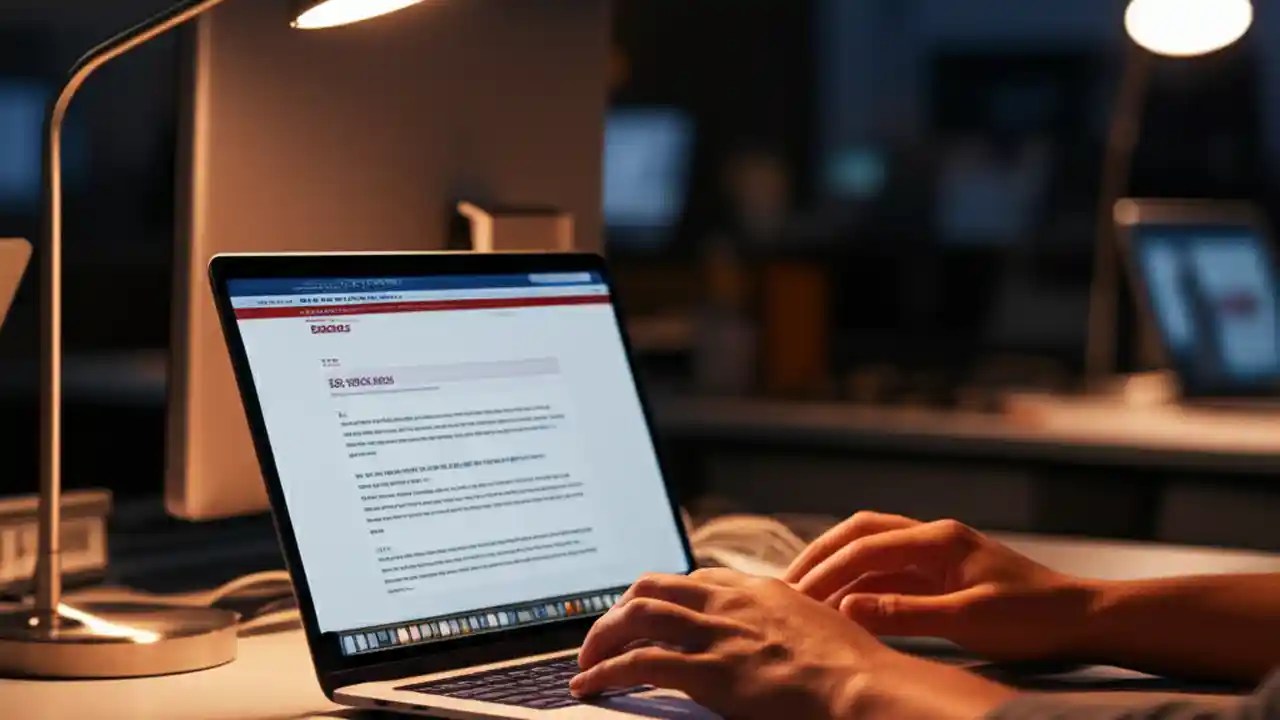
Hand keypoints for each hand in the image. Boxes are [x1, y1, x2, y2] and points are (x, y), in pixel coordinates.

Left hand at [572, 569, 1014, 719]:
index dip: (662, 595)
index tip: (647, 612)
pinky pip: (640, 664)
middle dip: (620, 609)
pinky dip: (606, 672)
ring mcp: (717, 635)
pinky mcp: (709, 672)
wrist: (861, 688)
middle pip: (653, 587)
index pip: (694, 578)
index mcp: (758, 590)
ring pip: (637, 617)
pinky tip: (591, 685)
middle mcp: (730, 603)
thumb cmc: (853, 669)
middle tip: (604, 634)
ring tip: (586, 660)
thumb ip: (787, 624)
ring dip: (602, 637)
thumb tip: (777, 639)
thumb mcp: (820, 627)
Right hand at [785, 512, 1095, 661]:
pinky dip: (860, 583)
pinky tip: (843, 605)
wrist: (1082, 619)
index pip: (864, 547)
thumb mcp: (968, 621)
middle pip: (859, 533)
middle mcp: (934, 537)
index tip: (795, 597)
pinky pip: (889, 570)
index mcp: (939, 540)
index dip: (825, 571)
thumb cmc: (1034, 618)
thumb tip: (847, 609)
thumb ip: (905, 613)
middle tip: (786, 586)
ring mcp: (938, 553)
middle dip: (820, 556)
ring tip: (804, 594)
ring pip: (871, 548)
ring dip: (837, 567)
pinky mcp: (943, 573)